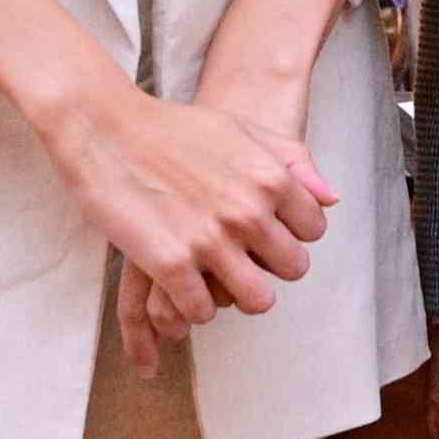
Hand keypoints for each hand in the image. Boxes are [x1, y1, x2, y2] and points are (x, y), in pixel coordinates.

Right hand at [43, 82, 337, 374]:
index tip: (269, 233)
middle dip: (271, 268)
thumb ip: (291, 163)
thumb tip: (332, 199)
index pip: (313, 229)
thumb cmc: (173, 128)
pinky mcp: (171, 263)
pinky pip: (202, 310)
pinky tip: (183, 288)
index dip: (293, 234)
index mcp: (270, 177)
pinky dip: (193, 307)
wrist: (106, 128)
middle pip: (293, 268)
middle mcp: (247, 211)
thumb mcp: (241, 131)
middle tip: (245, 261)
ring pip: (256, 300)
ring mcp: (210, 240)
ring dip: (238, 295)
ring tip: (219, 283)